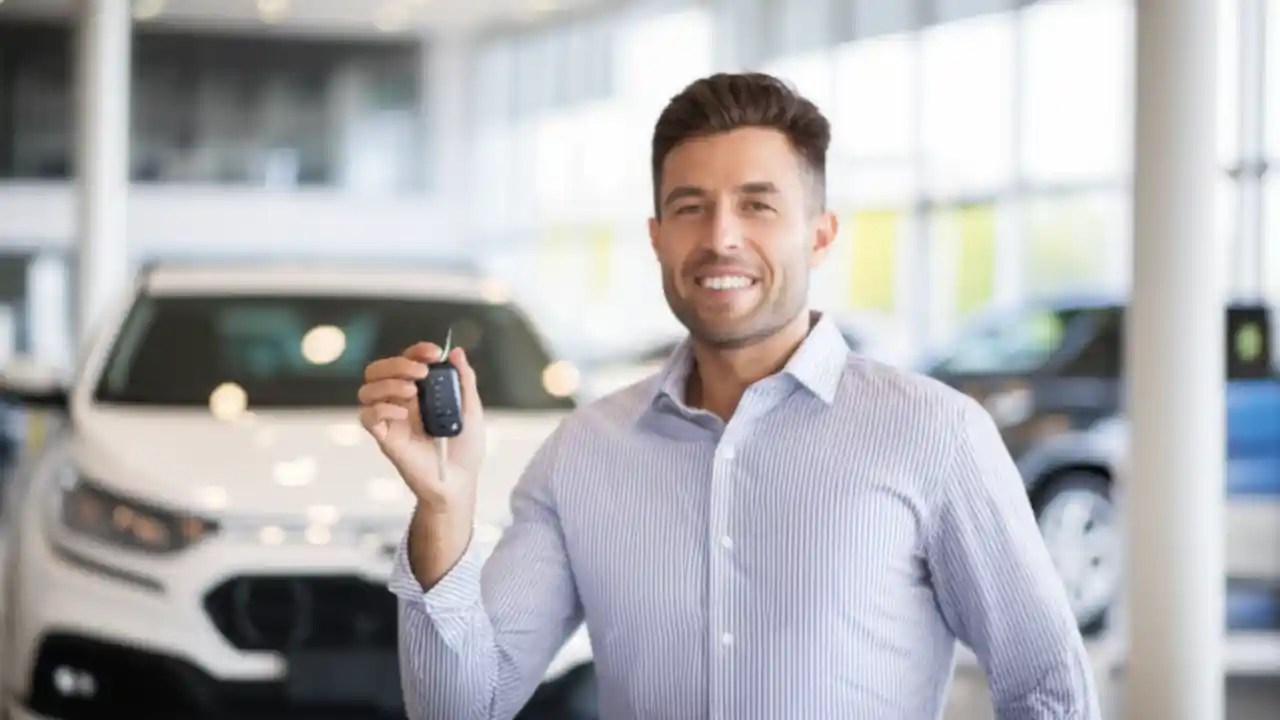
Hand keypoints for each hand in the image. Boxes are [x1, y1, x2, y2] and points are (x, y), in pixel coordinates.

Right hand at [358, 343, 485, 513]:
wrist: (459, 482)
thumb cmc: (465, 448)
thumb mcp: (471, 410)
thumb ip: (465, 381)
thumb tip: (456, 352)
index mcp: (421, 390)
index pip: (406, 360)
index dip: (416, 351)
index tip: (434, 353)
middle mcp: (401, 401)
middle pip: (378, 370)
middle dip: (396, 363)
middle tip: (420, 373)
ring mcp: (391, 419)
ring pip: (367, 389)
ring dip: (387, 383)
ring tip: (411, 391)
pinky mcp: (385, 438)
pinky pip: (367, 417)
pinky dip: (381, 408)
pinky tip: (403, 413)